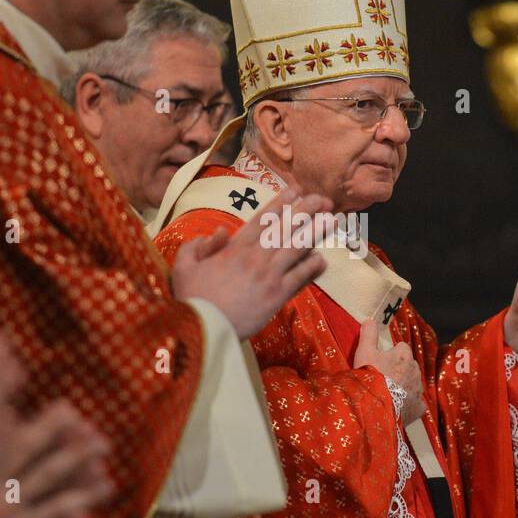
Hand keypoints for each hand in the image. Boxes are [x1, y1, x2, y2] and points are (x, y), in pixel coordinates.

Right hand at [0, 400, 111, 517]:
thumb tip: (0, 414)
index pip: (19, 446)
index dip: (47, 427)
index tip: (72, 411)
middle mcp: (0, 501)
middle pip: (46, 473)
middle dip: (77, 455)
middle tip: (103, 442)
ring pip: (55, 509)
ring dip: (85, 496)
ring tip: (109, 484)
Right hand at [172, 187, 329, 338]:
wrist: (203, 327)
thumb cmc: (192, 298)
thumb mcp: (184, 265)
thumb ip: (199, 245)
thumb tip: (222, 231)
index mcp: (234, 247)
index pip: (262, 218)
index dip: (281, 202)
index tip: (295, 189)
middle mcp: (255, 257)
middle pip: (285, 227)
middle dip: (305, 210)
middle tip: (322, 199)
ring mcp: (268, 275)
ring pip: (297, 247)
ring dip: (315, 232)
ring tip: (332, 219)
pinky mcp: (277, 295)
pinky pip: (300, 277)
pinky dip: (312, 267)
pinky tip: (323, 259)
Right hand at [352, 318, 423, 424]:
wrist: (375, 406)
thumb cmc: (371, 376)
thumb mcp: (364, 352)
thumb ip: (368, 334)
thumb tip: (370, 319)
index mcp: (404, 355)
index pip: (402, 347)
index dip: (392, 352)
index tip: (381, 359)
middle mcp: (415, 371)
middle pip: (409, 365)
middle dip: (400, 369)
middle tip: (383, 376)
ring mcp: (418, 390)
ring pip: (413, 383)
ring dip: (405, 385)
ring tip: (389, 392)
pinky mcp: (418, 407)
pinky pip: (417, 403)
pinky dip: (411, 404)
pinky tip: (400, 407)